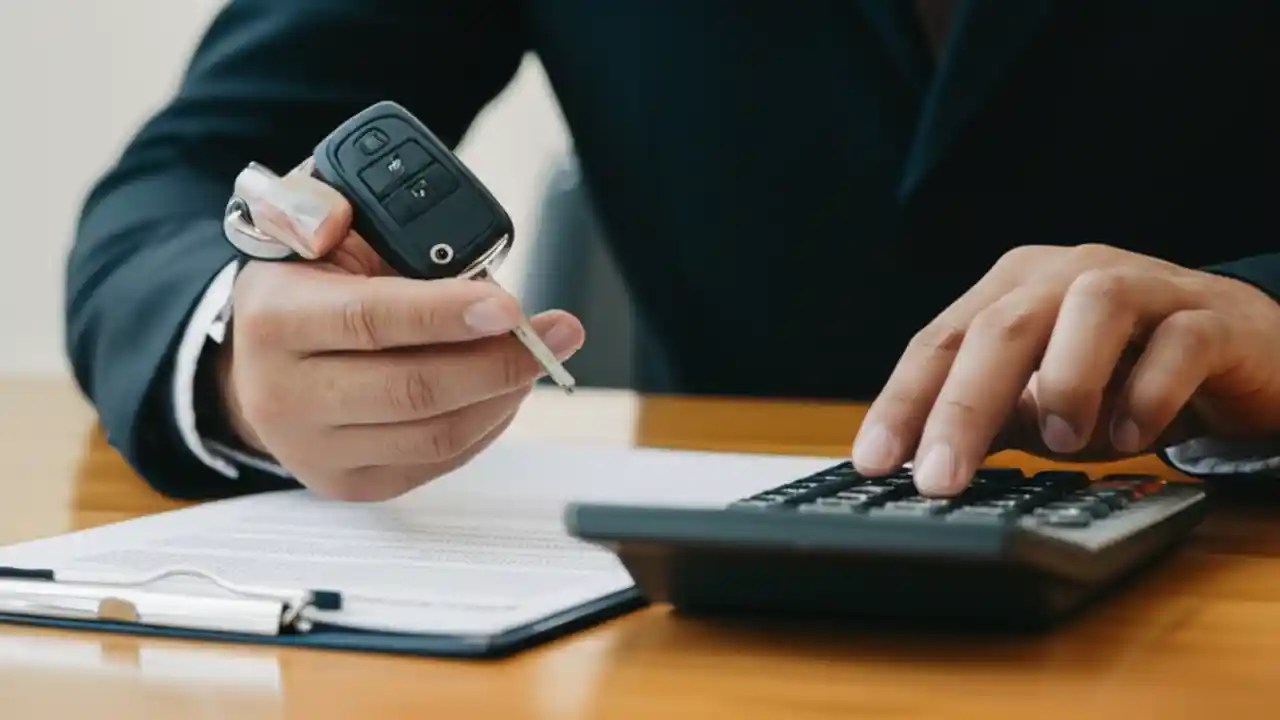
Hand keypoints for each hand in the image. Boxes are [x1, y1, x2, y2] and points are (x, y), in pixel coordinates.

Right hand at [215, 161, 583, 500]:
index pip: (370, 321)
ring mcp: (316, 449)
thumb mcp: (297, 222)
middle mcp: (283, 394)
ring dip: (504, 393)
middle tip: (556, 332)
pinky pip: (438, 460)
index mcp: (273, 319)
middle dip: (499, 360)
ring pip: (435, 433)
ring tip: (537, 355)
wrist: (259, 361)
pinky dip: (487, 424)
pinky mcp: (350, 483)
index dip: (447, 316)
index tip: (510, 307)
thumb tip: (339, 216)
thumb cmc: (301, 283)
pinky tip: (505, 389)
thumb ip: (317, 205)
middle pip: (413, 389)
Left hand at [851, 244, 1279, 495]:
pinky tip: (1129, 436)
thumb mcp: (1039, 402)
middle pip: (1003, 326)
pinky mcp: (1210, 318)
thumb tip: (915, 465)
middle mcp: (1069, 274)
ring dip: (1068, 379)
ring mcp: (1144, 287)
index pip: (940, 340)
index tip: (874, 462)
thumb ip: (984, 421)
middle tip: (941, 478)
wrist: (1236, 351)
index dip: (903, 401)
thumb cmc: (1122, 375)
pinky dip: (1151, 392)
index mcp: (1013, 290)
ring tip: (1062, 442)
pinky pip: (1180, 342)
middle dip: (963, 406)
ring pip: (1093, 306)